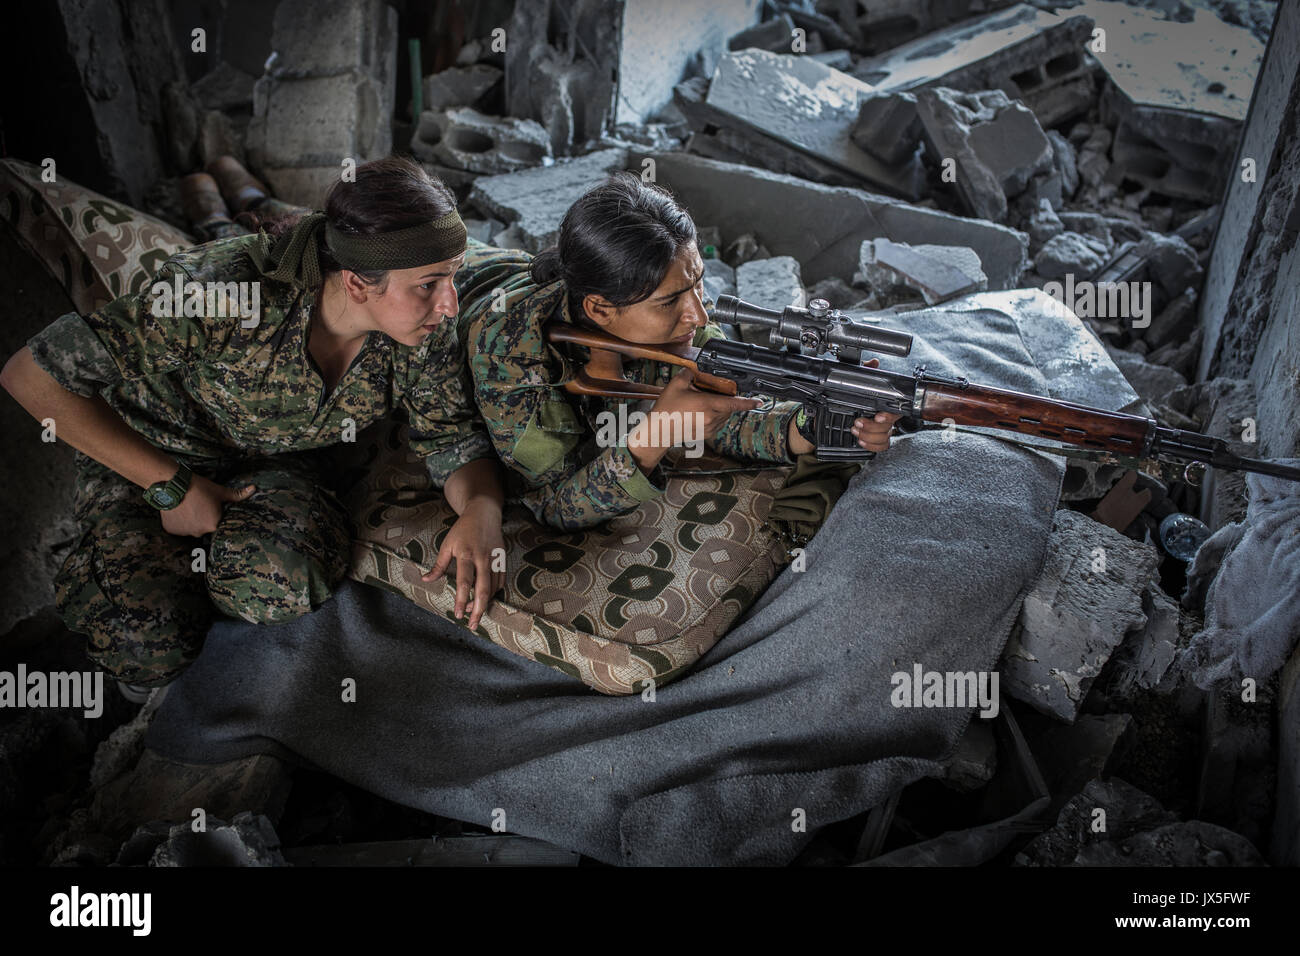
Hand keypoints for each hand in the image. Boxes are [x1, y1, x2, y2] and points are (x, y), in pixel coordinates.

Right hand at [160, 474, 254, 536]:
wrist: (171, 484)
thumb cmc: (198, 488)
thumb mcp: (219, 491)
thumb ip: (237, 495)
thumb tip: (253, 489)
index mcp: (213, 525)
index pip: (217, 523)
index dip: (214, 514)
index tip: (209, 506)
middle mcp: (199, 532)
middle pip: (203, 526)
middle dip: (202, 517)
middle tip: (197, 503)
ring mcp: (184, 532)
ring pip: (190, 527)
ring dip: (190, 519)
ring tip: (187, 505)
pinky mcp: (171, 530)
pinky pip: (177, 527)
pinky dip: (178, 521)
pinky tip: (178, 509)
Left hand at [421, 498, 505, 629]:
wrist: (485, 513)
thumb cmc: (463, 529)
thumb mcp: (447, 544)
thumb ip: (439, 564)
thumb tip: (426, 579)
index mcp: (467, 554)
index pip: (464, 582)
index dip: (461, 600)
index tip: (457, 614)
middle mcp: (483, 558)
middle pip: (483, 589)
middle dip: (478, 609)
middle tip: (472, 625)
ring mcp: (495, 560)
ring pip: (493, 588)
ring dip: (484, 603)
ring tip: (474, 613)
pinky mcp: (503, 560)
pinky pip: (500, 582)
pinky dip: (493, 593)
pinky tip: (485, 599)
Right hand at [628, 369, 760, 469]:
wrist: (660, 431)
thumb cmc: (667, 409)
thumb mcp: (677, 384)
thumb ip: (690, 373)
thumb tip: (697, 367)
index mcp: (707, 405)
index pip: (734, 403)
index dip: (748, 402)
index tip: (759, 401)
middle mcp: (712, 418)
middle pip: (729, 407)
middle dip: (725, 399)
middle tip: (710, 393)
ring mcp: (710, 428)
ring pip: (724, 415)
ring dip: (720, 408)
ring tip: (702, 403)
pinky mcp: (708, 434)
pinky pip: (718, 422)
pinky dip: (715, 416)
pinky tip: (700, 412)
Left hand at [786, 359, 901, 455]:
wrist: (828, 415)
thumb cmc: (844, 397)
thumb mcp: (852, 382)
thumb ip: (863, 372)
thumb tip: (873, 363)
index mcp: (882, 403)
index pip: (895, 410)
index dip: (888, 415)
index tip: (877, 416)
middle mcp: (884, 417)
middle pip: (888, 426)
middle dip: (872, 426)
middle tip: (857, 422)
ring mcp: (879, 430)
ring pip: (884, 437)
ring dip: (869, 435)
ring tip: (854, 430)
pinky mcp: (872, 439)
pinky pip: (881, 446)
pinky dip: (872, 445)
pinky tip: (861, 440)